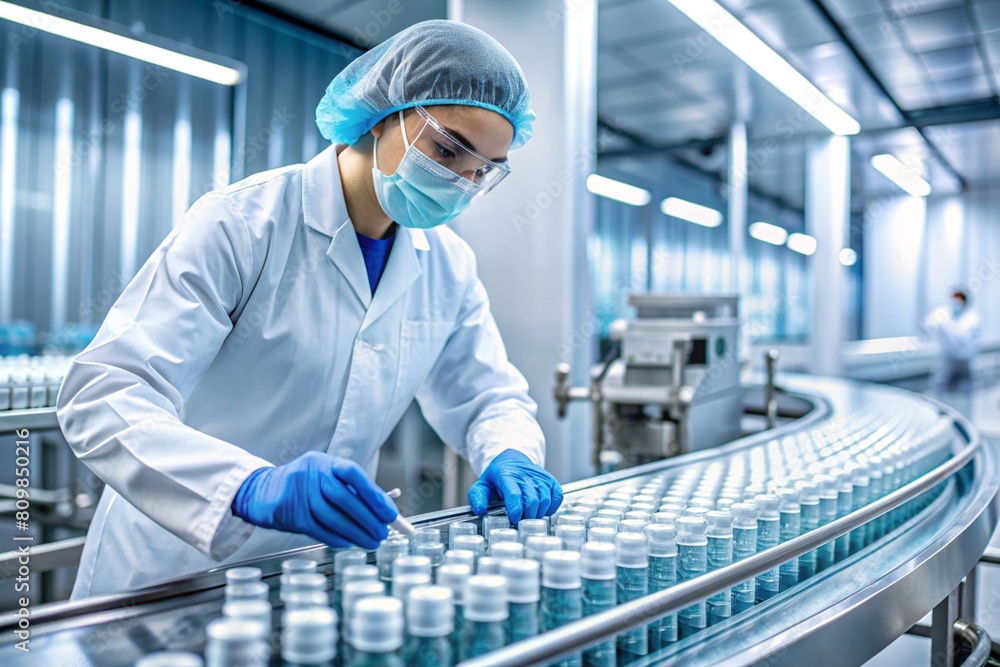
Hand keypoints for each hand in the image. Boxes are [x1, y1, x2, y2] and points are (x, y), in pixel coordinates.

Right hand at [231, 451, 397, 549]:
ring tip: (370, 541)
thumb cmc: (302, 484)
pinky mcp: (289, 513)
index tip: (389, 512)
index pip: (353, 473)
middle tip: (382, 532)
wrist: (261, 490)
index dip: (374, 494)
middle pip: (344, 498)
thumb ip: (348, 489)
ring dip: (355, 532)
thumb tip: (380, 509)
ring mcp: (298, 493)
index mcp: (323, 462)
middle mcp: (311, 474)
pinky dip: (336, 538)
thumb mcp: (323, 476)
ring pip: (332, 516)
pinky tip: (349, 543)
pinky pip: (318, 529)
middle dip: (367, 518)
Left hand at [467, 449, 562, 524]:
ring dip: (539, 513)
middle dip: (527, 516)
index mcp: (506, 475)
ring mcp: (539, 476)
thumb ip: (477, 498)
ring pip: (545, 499)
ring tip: (530, 518)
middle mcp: (525, 475)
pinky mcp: (550, 480)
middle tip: (521, 523)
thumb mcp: (482, 485)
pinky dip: (552, 507)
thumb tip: (480, 510)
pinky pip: (557, 495)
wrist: (512, 460)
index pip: (514, 493)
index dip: (515, 509)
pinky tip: (542, 510)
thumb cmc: (497, 477)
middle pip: (532, 499)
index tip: (513, 520)